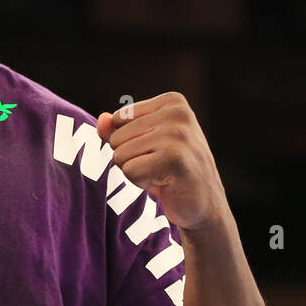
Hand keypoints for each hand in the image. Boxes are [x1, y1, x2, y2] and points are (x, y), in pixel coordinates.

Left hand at [96, 91, 227, 232]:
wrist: (203, 204)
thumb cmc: (169, 170)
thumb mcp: (141, 144)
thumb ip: (117, 129)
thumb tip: (102, 119)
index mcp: (173, 101)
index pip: (119, 118)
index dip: (129, 141)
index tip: (155, 150)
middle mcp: (178, 113)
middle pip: (117, 138)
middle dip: (130, 158)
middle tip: (158, 166)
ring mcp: (178, 135)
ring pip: (120, 155)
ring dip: (136, 171)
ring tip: (162, 173)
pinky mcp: (175, 159)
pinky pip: (129, 171)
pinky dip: (141, 182)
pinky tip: (165, 183)